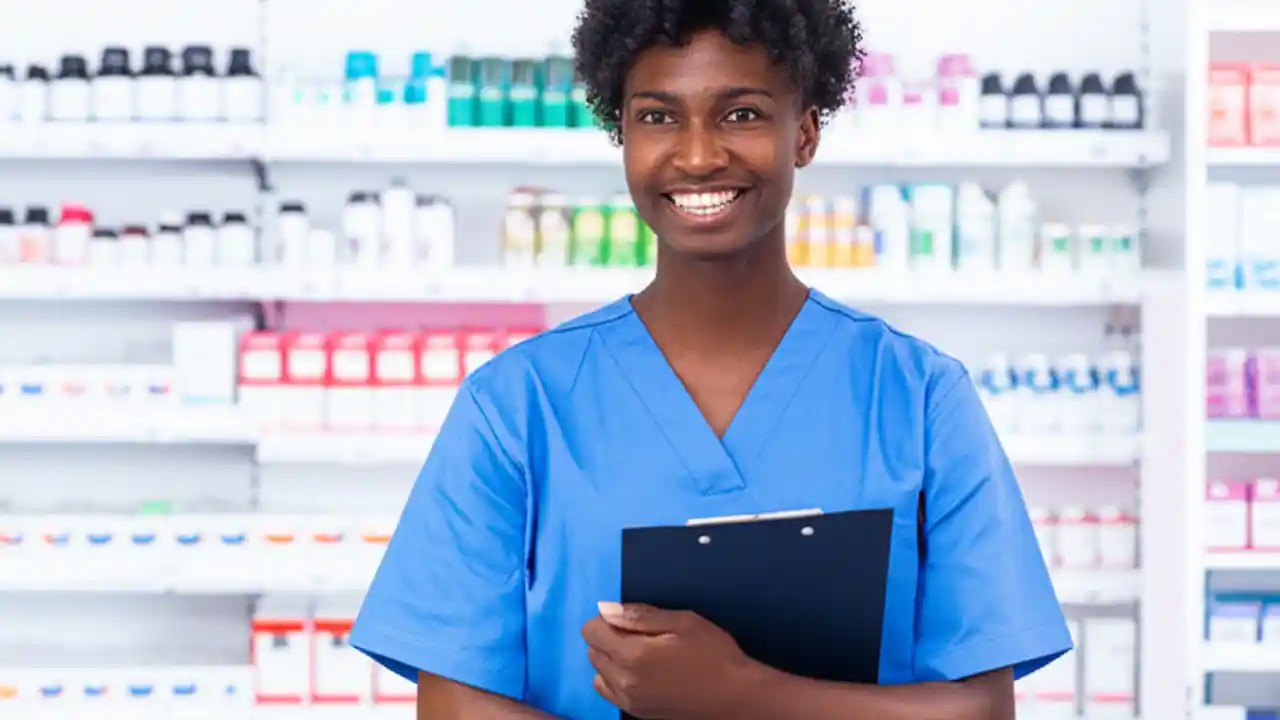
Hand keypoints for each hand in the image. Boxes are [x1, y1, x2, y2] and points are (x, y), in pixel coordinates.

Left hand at [581, 602, 758, 719]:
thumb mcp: (682, 622)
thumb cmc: (713, 653)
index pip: (591, 631)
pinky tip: (639, 672)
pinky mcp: (637, 712)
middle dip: (609, 637)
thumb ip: (640, 616)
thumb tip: (606, 609)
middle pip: (592, 651)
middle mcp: (623, 681)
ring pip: (598, 671)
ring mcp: (628, 700)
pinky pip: (608, 691)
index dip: (607, 619)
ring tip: (642, 654)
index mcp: (632, 655)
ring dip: (611, 659)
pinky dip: (615, 678)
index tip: (631, 620)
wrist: (735, 696)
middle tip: (642, 635)